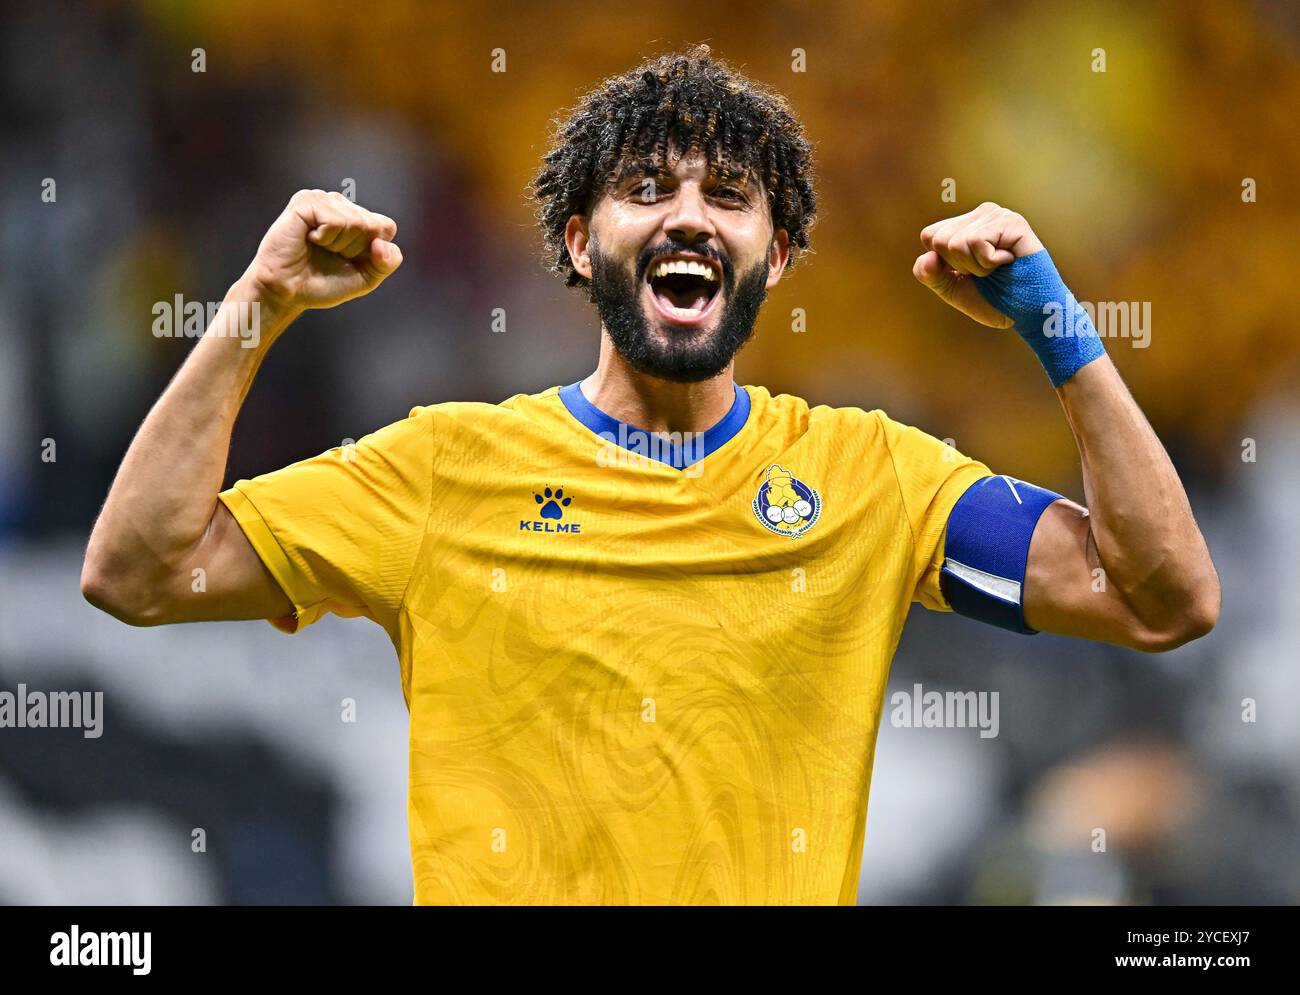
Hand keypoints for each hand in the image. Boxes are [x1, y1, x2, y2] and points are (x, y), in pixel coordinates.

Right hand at [242, 189, 402, 313]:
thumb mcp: (366, 277)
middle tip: (329, 254)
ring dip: (338, 244)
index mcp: (356, 218)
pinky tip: (309, 239)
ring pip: (356, 221)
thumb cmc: (322, 283)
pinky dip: (326, 238)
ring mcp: (323, 199)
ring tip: (317, 247)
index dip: (372, 251)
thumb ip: (387, 262)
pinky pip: (336, 220)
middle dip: (354, 249)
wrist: (287, 291)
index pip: (386, 227)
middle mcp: (340, 204)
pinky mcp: (306, 201)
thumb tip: (382, 242)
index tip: (348, 260)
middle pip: (373, 225)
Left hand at [912, 202, 1043, 327]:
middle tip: (987, 272)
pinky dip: (989, 262)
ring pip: (956, 242)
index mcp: (965, 225)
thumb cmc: (993, 299)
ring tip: (999, 268)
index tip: (969, 273)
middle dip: (960, 266)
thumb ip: (930, 275)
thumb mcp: (952, 289)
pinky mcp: (1012, 222)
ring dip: (977, 267)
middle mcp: (981, 214)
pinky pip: (977, 241)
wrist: (1026, 314)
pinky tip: (1008, 261)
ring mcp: (998, 215)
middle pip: (940, 239)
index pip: (930, 236)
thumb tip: (927, 257)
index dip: (944, 264)